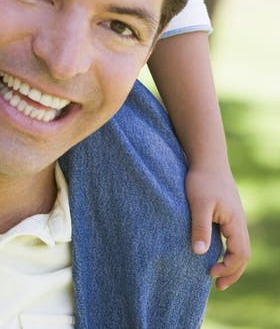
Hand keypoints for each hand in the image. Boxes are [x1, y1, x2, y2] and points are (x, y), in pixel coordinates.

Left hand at [185, 163, 250, 289]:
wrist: (207, 158)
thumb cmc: (202, 179)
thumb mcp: (199, 203)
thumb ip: (200, 227)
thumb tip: (200, 253)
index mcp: (236, 221)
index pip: (240, 254)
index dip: (228, 268)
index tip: (210, 273)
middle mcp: (239, 221)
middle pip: (244, 254)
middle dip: (232, 271)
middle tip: (218, 285)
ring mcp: (235, 217)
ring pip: (240, 246)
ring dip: (231, 262)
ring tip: (216, 273)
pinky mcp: (228, 213)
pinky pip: (233, 238)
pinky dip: (227, 250)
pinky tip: (214, 252)